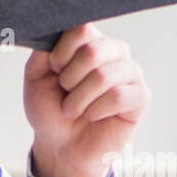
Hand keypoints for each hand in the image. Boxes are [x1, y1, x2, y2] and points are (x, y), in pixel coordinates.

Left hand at [23, 23, 150, 176]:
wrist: (60, 146)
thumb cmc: (51, 110)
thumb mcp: (36, 78)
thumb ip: (43, 51)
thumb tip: (54, 30)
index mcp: (90, 42)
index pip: (82, 29)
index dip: (61, 54)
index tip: (54, 72)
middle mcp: (114, 52)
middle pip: (94, 50)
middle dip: (69, 80)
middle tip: (65, 93)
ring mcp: (130, 73)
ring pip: (104, 76)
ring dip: (78, 100)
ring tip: (74, 110)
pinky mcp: (141, 97)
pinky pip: (118, 96)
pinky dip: (96, 111)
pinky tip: (92, 116)